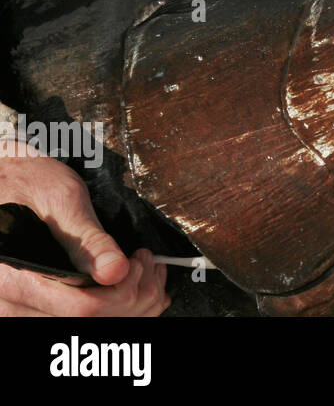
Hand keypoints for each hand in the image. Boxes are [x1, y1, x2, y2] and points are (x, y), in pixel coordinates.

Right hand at [0, 139, 168, 315]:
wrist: (3, 181)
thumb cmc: (24, 183)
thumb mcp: (59, 198)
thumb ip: (87, 238)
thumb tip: (115, 271)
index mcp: (15, 279)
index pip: (83, 310)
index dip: (124, 291)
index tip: (138, 262)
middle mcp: (12, 304)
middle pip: (90, 323)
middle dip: (132, 296)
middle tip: (146, 261)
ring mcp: (21, 309)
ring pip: (88, 326)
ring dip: (128, 303)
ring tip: (142, 269)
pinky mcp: (34, 305)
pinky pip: (79, 319)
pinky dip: (114, 306)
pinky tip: (127, 283)